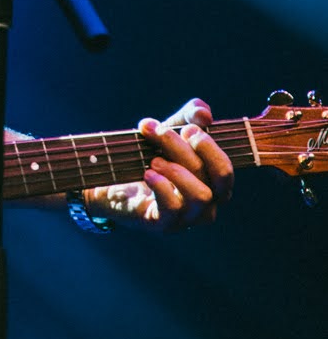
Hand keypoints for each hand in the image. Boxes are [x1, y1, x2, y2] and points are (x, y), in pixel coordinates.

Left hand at [93, 98, 232, 230]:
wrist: (112, 179)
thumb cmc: (150, 155)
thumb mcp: (171, 130)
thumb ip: (189, 116)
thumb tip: (204, 113)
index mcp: (214, 184)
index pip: (226, 169)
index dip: (210, 147)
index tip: (186, 128)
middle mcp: (207, 204)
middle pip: (215, 179)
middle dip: (190, 151)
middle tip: (162, 133)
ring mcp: (187, 218)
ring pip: (201, 196)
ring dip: (176, 170)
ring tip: (152, 159)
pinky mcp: (164, 225)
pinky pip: (173, 208)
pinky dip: (161, 186)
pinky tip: (147, 173)